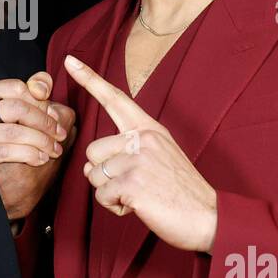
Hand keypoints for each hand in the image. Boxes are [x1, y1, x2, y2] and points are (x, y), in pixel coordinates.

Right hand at [0, 73, 76, 219]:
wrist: (1, 179)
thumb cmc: (16, 139)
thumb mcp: (27, 111)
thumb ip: (37, 89)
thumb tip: (41, 88)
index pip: (17, 88)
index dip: (41, 102)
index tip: (55, 115)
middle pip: (16, 109)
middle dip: (44, 123)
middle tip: (60, 134)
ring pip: (13, 132)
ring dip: (41, 141)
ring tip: (54, 149)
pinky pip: (5, 152)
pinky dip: (29, 155)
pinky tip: (41, 158)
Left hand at [64, 54, 216, 251]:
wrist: (207, 216)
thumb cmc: (181, 191)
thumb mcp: (162, 155)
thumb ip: (131, 148)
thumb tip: (94, 160)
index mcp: (149, 129)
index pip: (115, 98)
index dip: (89, 79)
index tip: (69, 61)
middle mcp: (143, 139)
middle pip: (92, 150)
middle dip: (103, 173)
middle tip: (132, 184)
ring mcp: (138, 160)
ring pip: (94, 175)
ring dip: (109, 192)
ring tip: (137, 196)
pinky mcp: (132, 184)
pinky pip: (101, 195)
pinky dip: (114, 207)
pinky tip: (137, 206)